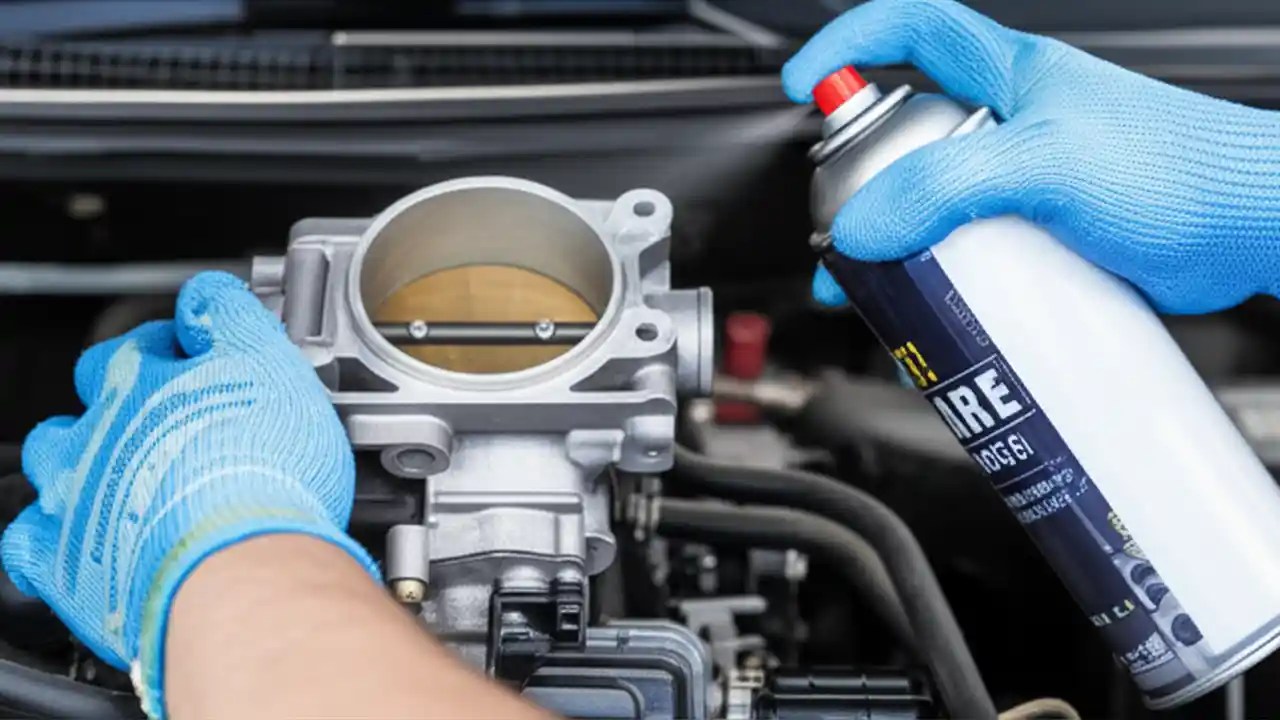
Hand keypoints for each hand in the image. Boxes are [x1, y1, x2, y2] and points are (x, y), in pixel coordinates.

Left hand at [1, 272, 376, 716]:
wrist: (241, 569)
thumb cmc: (266, 471)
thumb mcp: (273, 362)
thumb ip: (232, 319)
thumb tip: (207, 296)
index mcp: (147, 380)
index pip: (151, 341)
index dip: (181, 346)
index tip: (206, 357)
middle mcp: (102, 430)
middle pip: (95, 392)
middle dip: (124, 394)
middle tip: (173, 414)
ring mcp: (78, 494)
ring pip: (56, 458)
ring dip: (83, 459)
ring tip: (130, 476)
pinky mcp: (67, 562)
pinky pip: (31, 540)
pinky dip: (51, 536)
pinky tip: (88, 539)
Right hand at [784, 0, 1279, 313]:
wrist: (1249, 230)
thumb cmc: (1178, 172)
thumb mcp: (1044, 164)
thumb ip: (944, 187)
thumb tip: (860, 223)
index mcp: (1008, 77)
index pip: (910, 29)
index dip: (847, 44)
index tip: (805, 83)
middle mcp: (1011, 124)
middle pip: (907, 138)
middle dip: (862, 183)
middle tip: (840, 232)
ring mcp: (1025, 181)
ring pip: (935, 206)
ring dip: (902, 248)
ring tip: (884, 291)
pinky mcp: (1043, 234)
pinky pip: (974, 252)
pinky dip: (948, 282)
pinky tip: (942, 312)